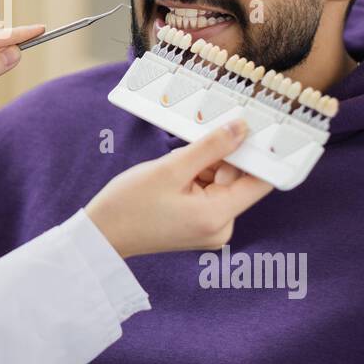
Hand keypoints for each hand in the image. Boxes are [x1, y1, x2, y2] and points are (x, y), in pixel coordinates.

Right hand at [84, 119, 272, 258]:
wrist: (102, 234)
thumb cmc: (130, 204)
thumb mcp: (171, 168)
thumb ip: (211, 147)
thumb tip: (241, 129)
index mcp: (217, 216)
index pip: (260, 182)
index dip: (262, 155)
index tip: (257, 130)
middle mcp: (220, 228)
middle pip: (239, 181)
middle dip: (221, 158)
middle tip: (195, 143)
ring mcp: (210, 229)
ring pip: (222, 184)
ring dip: (205, 167)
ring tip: (175, 165)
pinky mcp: (199, 226)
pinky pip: (209, 194)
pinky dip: (197, 178)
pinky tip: (174, 175)